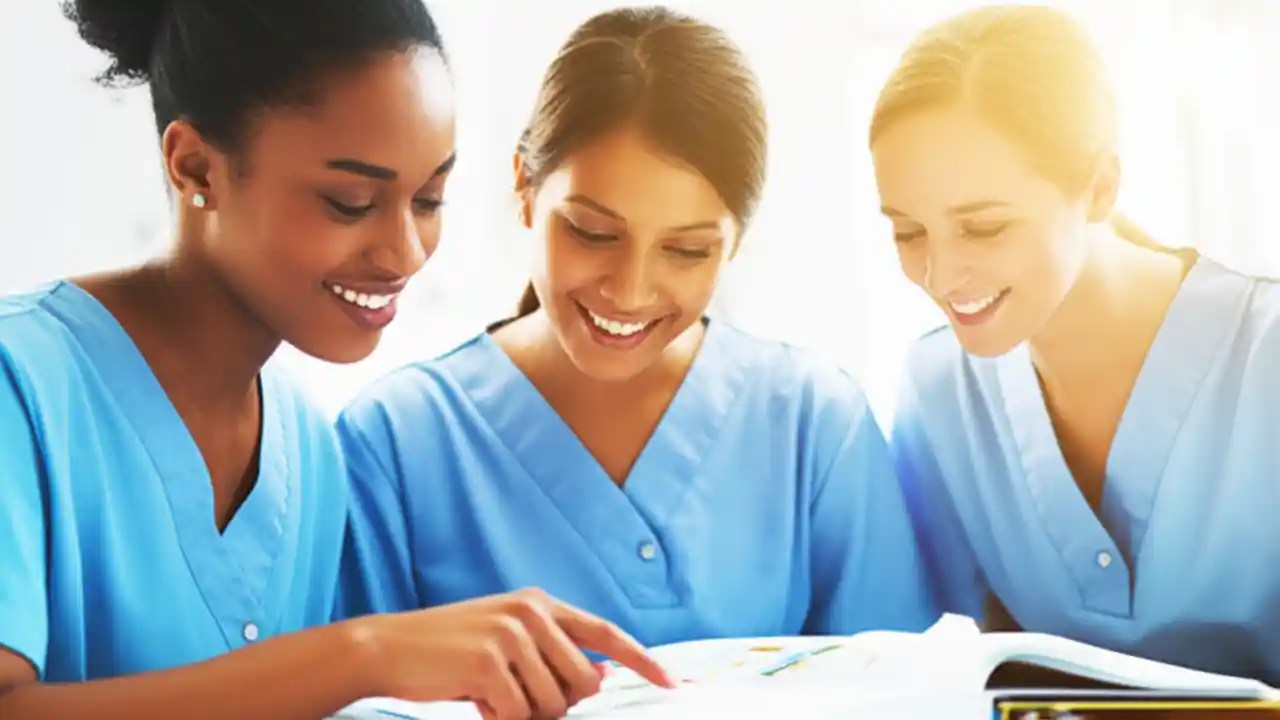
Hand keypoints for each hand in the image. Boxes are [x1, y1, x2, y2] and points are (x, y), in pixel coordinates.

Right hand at [352, 588, 674, 719]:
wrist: (388, 647)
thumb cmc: (449, 651)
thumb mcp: (507, 640)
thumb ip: (553, 653)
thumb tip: (598, 679)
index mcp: (540, 604)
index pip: (604, 632)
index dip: (641, 659)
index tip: (672, 680)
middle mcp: (531, 612)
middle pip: (581, 683)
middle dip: (555, 704)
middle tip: (514, 697)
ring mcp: (512, 634)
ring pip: (552, 704)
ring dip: (523, 712)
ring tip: (489, 693)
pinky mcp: (490, 661)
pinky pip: (519, 713)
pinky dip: (500, 718)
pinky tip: (476, 700)